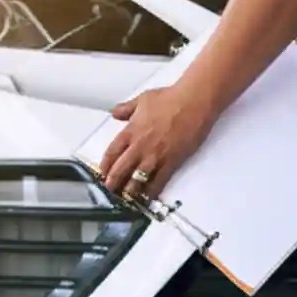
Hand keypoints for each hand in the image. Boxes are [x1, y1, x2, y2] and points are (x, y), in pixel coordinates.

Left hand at [100, 84, 217, 200]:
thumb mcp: (143, 99)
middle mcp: (140, 146)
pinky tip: (147, 197)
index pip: (111, 153)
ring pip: (136, 181)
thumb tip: (116, 112)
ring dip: (129, 191)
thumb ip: (127, 108)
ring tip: (126, 197)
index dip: (105, 166)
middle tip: (111, 189)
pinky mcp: (171, 162)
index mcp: (131, 131)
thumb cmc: (171, 99)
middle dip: (112, 183)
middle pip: (120, 171)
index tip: (103, 173)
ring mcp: (155, 156)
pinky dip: (151, 192)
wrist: (193, 103)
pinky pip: (158, 182)